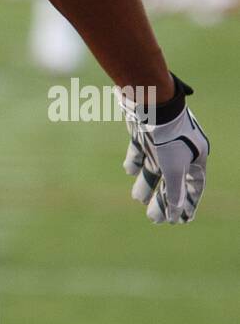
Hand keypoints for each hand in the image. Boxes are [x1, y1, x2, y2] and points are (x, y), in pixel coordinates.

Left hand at [122, 75, 209, 223]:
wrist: (149, 100)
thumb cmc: (167, 135)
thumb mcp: (173, 168)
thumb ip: (175, 191)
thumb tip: (176, 214)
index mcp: (195, 155)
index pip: (194, 186)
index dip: (188, 205)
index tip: (180, 222)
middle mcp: (179, 148)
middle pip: (172, 180)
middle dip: (163, 199)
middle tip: (153, 219)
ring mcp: (160, 139)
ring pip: (154, 166)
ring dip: (147, 183)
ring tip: (138, 198)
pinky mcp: (143, 131)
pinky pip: (139, 150)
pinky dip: (134, 161)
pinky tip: (129, 171)